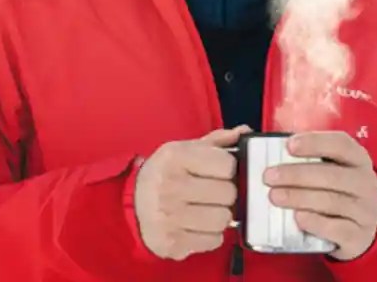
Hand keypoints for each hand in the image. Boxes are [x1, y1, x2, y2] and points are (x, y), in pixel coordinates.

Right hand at [134, 125, 248, 260]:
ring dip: (220, 215)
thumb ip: (217, 141)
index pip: (227, 164)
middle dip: (226, 194)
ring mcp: (170, 217)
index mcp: (175, 157)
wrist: (132, 204)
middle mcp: (170, 186)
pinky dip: (211, 234)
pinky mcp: (173, 243)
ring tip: (207, 209)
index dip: (228, 169)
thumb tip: (245, 133)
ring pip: (223, 219)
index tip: (219, 172)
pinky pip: (214, 240)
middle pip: (229, 193)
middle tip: (214, 193)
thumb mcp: (185, 150)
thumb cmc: (165, 175)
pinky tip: (199, 225)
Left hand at [264, 131, 376, 260]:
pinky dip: (315, 222)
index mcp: (358, 159)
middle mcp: (365, 183)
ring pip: (331, 201)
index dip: (315, 142)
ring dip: (299, 197)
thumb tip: (270, 149)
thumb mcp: (334, 171)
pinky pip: (335, 228)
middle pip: (332, 175)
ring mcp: (364, 210)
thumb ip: (310, 160)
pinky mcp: (358, 235)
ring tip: (274, 196)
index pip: (341, 144)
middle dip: (297, 174)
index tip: (289, 145)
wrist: (362, 230)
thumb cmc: (339, 193)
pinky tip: (297, 217)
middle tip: (269, 177)